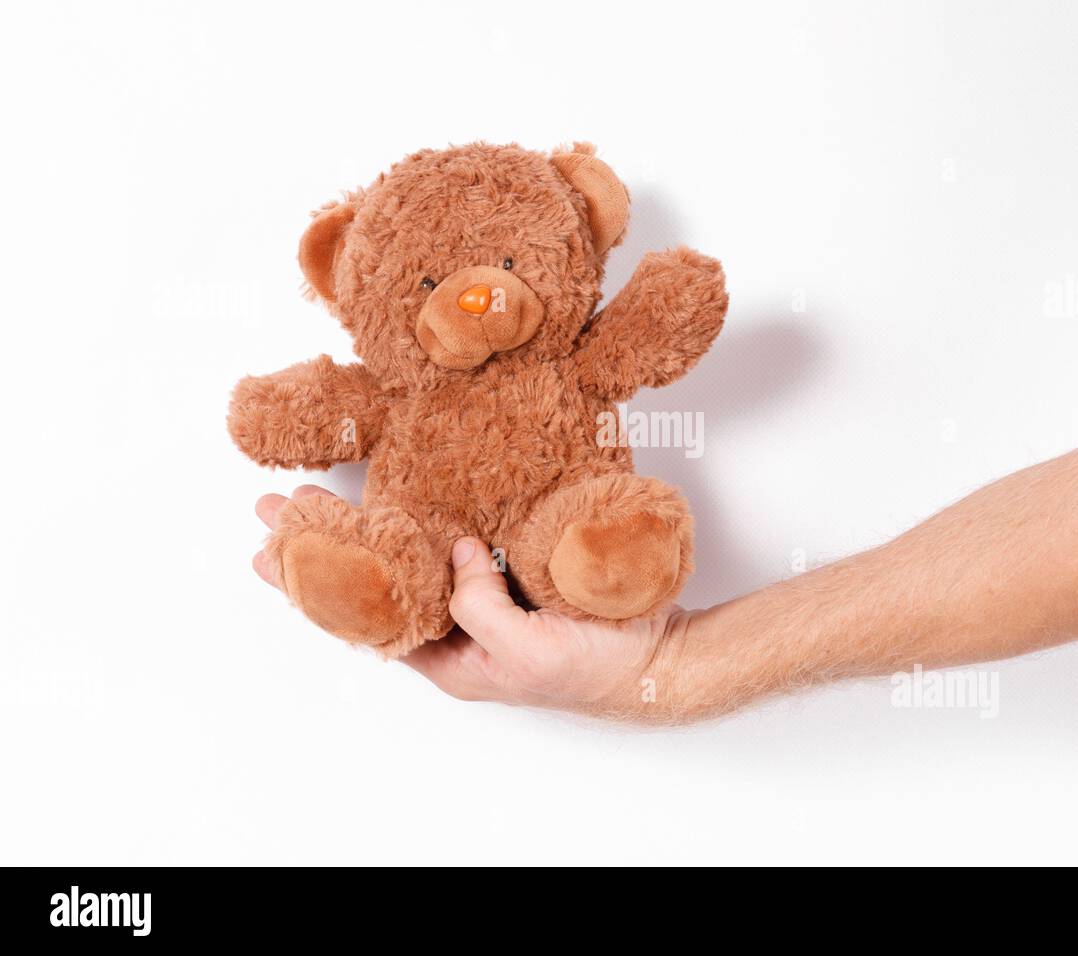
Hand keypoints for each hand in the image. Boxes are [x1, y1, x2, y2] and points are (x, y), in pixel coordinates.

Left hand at [252, 485, 690, 721]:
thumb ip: (480, 608)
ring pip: (410, 558)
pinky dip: (425, 517)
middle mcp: (454, 627)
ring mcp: (480, 597)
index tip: (271, 547)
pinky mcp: (508, 570)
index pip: (365, 616)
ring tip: (318, 496)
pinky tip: (402, 494)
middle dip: (324, 548)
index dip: (316, 581)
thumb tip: (455, 552)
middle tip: (274, 510)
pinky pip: (455, 544)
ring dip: (366, 525)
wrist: (657, 656)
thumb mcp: (528, 651)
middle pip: (375, 583)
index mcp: (448, 657)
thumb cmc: (594, 668)